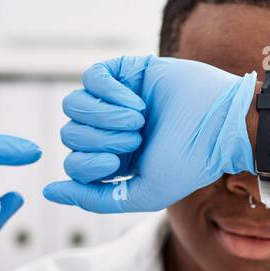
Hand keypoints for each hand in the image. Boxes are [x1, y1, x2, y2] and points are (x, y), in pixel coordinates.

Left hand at [43, 55, 255, 213]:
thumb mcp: (141, 194)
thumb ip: (95, 199)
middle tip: (137, 138)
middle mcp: (112, 130)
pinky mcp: (126, 71)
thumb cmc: (187, 163)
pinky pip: (91, 77)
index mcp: (116, 159)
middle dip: (99, 140)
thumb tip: (50, 192)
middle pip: (70, 134)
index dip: (87, 164)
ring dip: (103, 116)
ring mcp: (117, 99)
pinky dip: (107, 92)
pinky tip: (133, 101)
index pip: (74, 162)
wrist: (219, 126)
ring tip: (137, 120)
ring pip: (74, 105)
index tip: (118, 163)